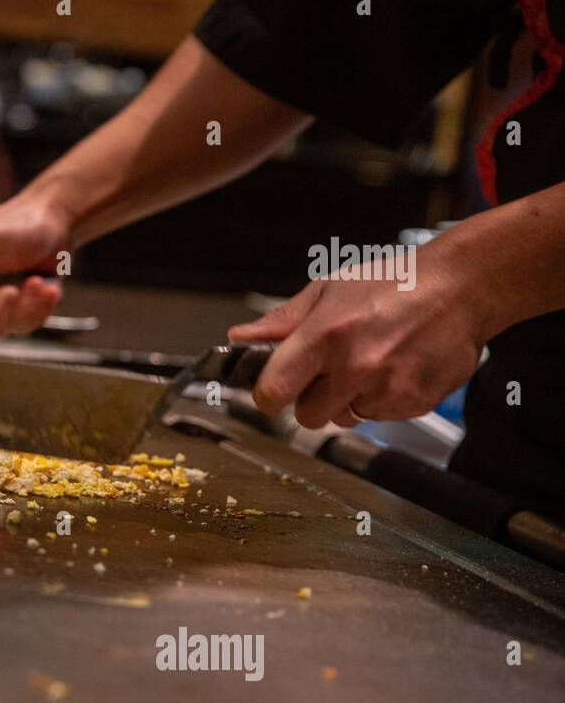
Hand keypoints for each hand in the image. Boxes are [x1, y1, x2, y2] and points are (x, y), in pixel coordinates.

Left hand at [228, 247, 487, 427]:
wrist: (462, 287)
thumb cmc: (394, 282)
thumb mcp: (329, 289)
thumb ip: (282, 321)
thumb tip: (240, 337)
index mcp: (325, 336)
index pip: (273, 391)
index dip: (268, 395)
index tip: (273, 390)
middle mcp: (355, 366)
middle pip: (307, 417)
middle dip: (311, 399)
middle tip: (329, 372)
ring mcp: (387, 388)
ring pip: (345, 420)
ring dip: (348, 401)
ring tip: (368, 363)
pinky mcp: (415, 402)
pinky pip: (380, 418)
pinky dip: (381, 401)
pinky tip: (393, 369)